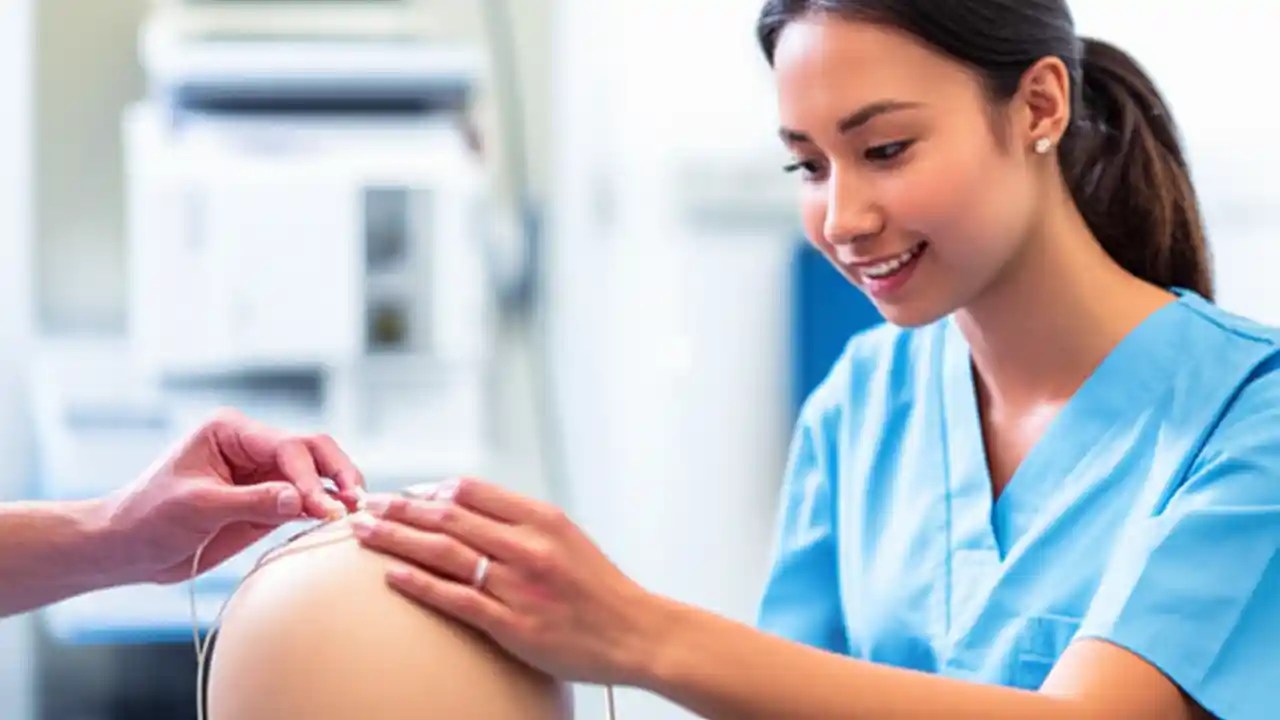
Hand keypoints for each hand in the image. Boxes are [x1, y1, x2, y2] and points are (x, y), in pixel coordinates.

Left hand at [102, 407, 364, 583]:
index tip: (322, 506)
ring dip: (337, 491)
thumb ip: (252, 501)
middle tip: (356, 500)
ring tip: (355, 513)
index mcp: (231, 431)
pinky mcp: (268, 503)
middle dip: (337, 472)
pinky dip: (324, 511)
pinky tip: (338, 523)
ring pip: (316, 474)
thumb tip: (303, 500)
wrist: (126, 550)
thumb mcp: (197, 507)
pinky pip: (306, 501)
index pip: (287, 446)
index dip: (309, 476)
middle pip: (313, 450)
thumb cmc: (147, 518)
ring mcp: (263, 475)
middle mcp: (253, 447)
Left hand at [353, 478, 666, 684]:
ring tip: (362, 532)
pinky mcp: (512, 624)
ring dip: (397, 539)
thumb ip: (521, 521)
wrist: (634, 633)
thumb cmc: (598, 587)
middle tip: (364, 505)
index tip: (401, 493)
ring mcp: (519, 585)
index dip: (430, 490)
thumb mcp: (566, 537)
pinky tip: (391, 575)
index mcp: (542, 519)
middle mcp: (528, 546)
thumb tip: (466, 505)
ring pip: (445, 553)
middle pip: (448, 517)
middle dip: (399, 509)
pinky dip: (421, 584)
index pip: (472, 491)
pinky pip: (456, 599)